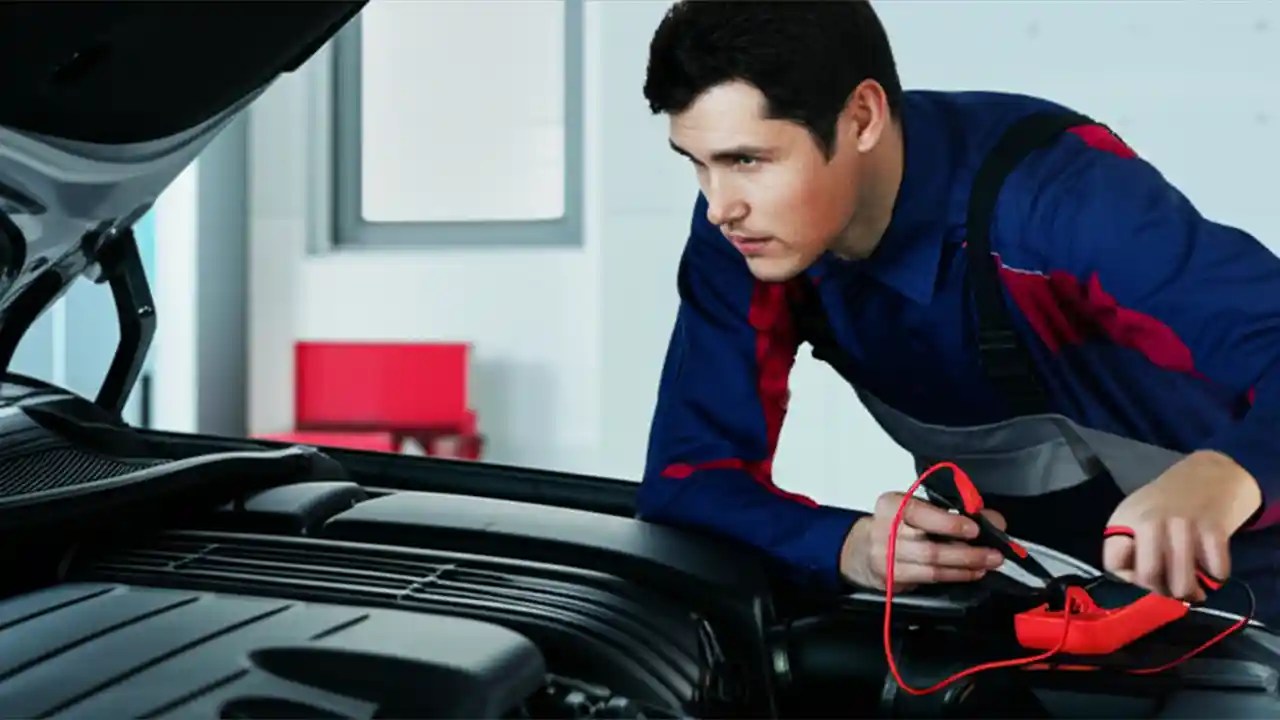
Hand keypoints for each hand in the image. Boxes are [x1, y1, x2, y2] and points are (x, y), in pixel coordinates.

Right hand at [840, 491, 1007, 591]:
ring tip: (987, 563)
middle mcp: (884, 531)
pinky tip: (970, 572)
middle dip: (967, 551)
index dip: (948, 523)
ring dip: (965, 566)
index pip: (919, 513)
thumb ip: (951, 511)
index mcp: (890, 505)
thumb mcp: (917, 508)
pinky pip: (929, 578)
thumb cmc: (896, 525)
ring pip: (932, 565)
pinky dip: (954, 575)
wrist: (864, 549)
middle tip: (994, 553)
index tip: (974, 528)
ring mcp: (886, 558)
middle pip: (929, 546)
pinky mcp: (891, 578)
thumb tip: (992, 520)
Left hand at [1103, 450, 1261, 602]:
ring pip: (1182, 584)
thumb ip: (1130, 548)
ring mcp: (1182, 525)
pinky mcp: (1213, 528)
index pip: (1114, 565)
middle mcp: (1149, 521)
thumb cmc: (1167, 503)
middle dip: (1162, 592)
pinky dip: (1216, 576)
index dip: (1129, 578)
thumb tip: (1136, 585)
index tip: (1142, 575)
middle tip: (1172, 589)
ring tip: (1194, 588)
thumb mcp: (1135, 517)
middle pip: (1149, 577)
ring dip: (1191, 593)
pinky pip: (1215, 572)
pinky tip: (1211, 567)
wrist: (1209, 473)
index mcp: (1125, 520)